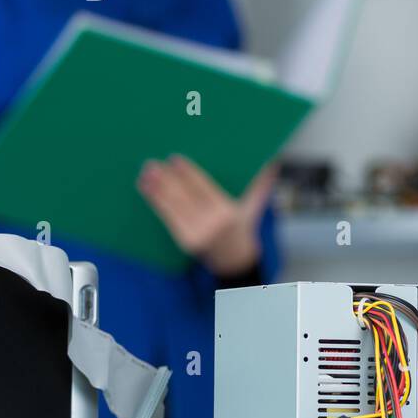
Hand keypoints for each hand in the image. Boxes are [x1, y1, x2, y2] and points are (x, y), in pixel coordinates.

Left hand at [137, 154, 276, 276]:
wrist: (236, 259)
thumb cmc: (244, 226)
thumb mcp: (254, 206)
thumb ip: (260, 184)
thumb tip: (273, 162)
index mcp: (227, 211)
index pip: (203, 186)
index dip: (187, 172)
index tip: (175, 158)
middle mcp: (211, 223)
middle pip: (184, 195)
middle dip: (166, 178)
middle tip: (152, 162)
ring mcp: (196, 233)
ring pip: (172, 206)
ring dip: (156, 189)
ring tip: (145, 174)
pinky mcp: (185, 240)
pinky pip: (167, 218)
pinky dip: (156, 202)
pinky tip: (147, 189)